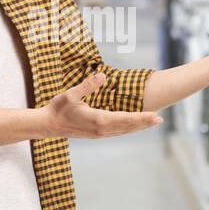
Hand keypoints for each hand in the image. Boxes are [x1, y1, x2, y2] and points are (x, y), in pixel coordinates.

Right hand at [43, 71, 162, 138]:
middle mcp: (102, 129)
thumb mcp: (71, 94)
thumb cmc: (58, 109)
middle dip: (145, 123)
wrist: (48, 125)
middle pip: (129, 126)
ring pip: (124, 130)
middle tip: (160, 119)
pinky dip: (128, 128)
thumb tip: (103, 75)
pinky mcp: (97, 134)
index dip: (143, 117)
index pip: (126, 118)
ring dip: (138, 126)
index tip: (156, 116)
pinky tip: (133, 125)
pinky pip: (117, 131)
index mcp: (99, 119)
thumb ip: (88, 85)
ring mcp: (100, 133)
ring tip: (151, 122)